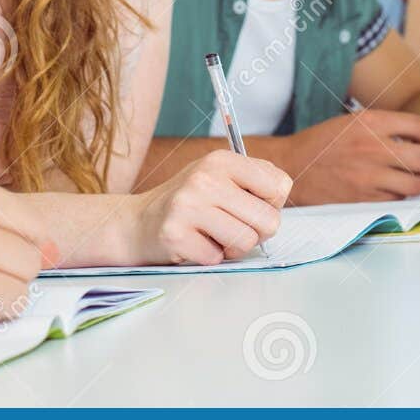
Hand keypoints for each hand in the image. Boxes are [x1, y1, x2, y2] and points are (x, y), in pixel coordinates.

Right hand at [124, 150, 289, 265]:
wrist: (137, 222)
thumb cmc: (189, 203)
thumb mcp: (220, 177)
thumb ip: (255, 180)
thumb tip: (282, 193)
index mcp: (221, 160)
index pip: (279, 185)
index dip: (272, 204)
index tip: (251, 206)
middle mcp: (204, 179)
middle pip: (269, 220)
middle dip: (257, 232)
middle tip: (234, 227)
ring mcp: (188, 206)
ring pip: (246, 242)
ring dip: (233, 248)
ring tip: (213, 236)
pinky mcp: (176, 235)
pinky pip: (218, 258)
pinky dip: (209, 257)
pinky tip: (193, 243)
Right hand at [275, 109, 419, 204]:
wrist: (291, 167)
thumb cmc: (322, 144)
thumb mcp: (352, 122)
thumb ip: (384, 126)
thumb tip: (418, 138)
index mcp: (370, 122)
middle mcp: (373, 147)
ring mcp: (369, 176)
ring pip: (416, 185)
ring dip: (417, 185)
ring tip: (408, 182)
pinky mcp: (364, 199)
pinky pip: (397, 201)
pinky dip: (398, 198)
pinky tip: (388, 191)